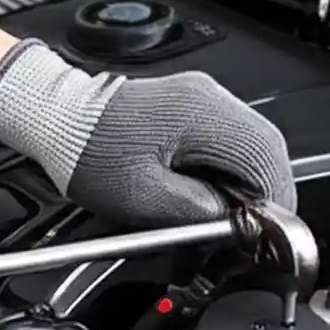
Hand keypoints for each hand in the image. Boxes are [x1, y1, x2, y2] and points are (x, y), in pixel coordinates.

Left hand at [0, 39, 295, 226]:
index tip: (266, 231)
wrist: (55, 118)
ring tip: (230, 216)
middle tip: (252, 230)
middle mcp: (209, 98)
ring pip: (252, 144)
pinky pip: (230, 139)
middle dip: (266, 193)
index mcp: (201, 115)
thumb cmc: (86, 151)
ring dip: (249, 182)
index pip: (266, 159)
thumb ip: (196, 211)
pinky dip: (231, 168)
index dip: (273, 201)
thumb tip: (233, 223)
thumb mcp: (141, 197)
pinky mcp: (191, 106)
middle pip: (267, 149)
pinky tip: (213, 192)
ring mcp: (202, 98)